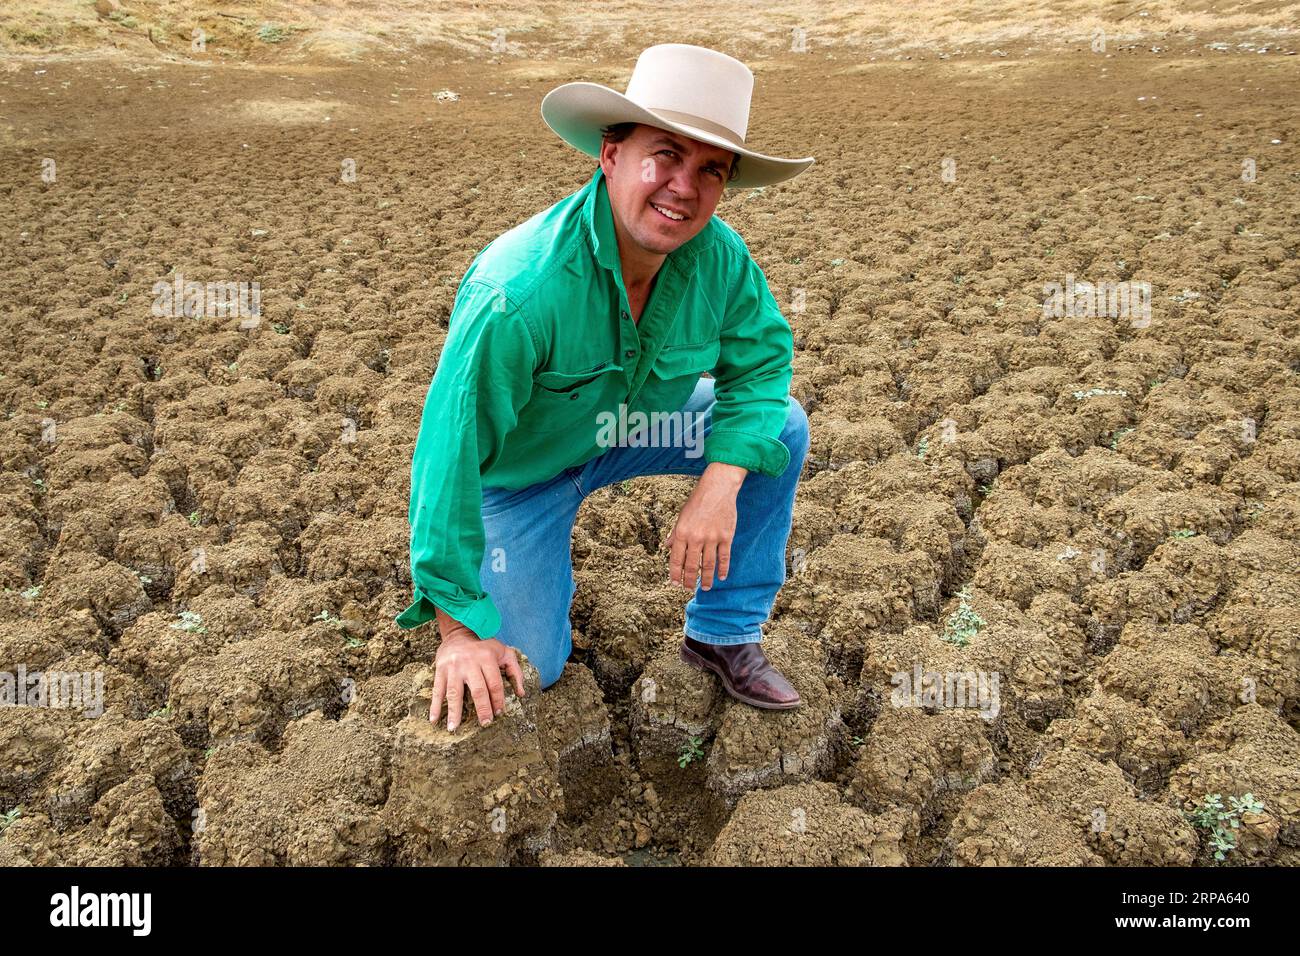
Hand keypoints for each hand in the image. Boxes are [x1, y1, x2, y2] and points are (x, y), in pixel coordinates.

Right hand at [431, 608, 524, 731]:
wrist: (459, 633)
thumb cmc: (484, 646)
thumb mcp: (504, 652)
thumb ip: (515, 671)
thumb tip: (521, 693)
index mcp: (487, 658)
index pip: (495, 684)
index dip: (498, 700)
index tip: (499, 713)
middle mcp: (470, 663)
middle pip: (477, 690)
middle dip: (482, 709)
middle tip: (485, 724)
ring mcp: (453, 667)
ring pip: (454, 693)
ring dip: (454, 712)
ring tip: (453, 728)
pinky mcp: (440, 669)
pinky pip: (437, 690)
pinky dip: (435, 705)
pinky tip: (434, 719)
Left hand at [663, 462, 745, 590]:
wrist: (717, 489)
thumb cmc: (697, 501)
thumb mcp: (681, 516)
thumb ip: (675, 533)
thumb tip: (668, 546)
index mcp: (682, 533)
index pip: (676, 559)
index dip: (675, 574)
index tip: (675, 584)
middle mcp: (696, 538)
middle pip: (692, 566)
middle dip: (690, 581)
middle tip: (689, 589)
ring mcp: (712, 538)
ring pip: (708, 565)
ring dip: (706, 579)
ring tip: (706, 588)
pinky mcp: (726, 537)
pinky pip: (724, 557)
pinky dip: (723, 569)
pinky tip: (721, 577)